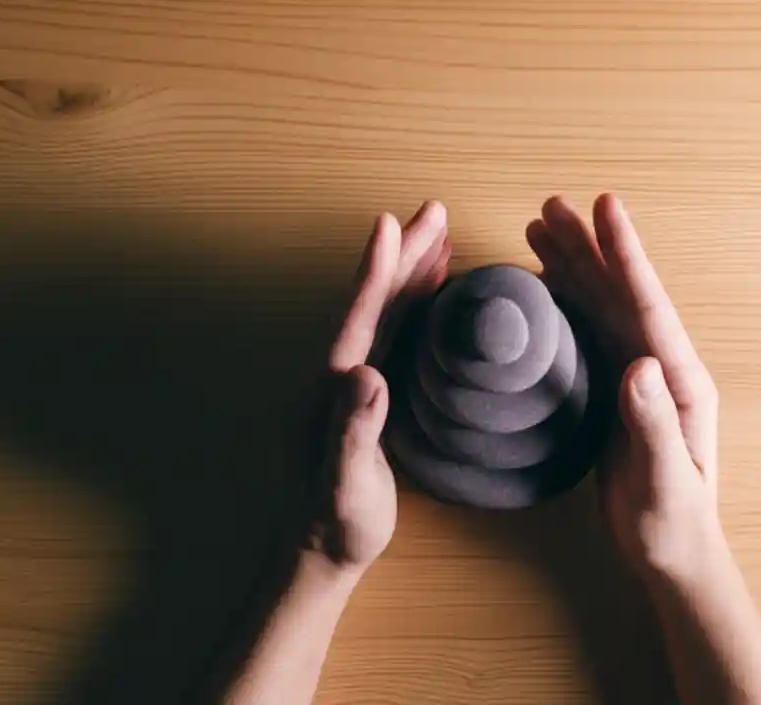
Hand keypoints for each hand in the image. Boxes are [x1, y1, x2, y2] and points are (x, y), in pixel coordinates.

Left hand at [309, 201, 450, 574]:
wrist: (319, 550)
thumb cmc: (334, 522)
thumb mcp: (345, 483)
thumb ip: (353, 430)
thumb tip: (369, 375)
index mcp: (334, 388)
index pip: (359, 318)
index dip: (376, 271)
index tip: (390, 225)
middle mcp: (340, 375)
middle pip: (375, 302)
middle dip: (404, 254)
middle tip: (435, 210)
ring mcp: (353, 384)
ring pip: (386, 313)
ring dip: (411, 272)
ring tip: (440, 236)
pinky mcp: (370, 397)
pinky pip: (395, 337)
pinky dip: (415, 306)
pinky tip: (433, 294)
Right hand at [527, 194, 721, 583]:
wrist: (672, 554)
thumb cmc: (673, 523)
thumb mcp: (664, 480)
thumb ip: (654, 423)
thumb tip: (639, 364)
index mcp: (680, 379)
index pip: (647, 305)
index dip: (625, 255)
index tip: (605, 207)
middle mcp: (659, 368)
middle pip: (619, 294)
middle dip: (587, 247)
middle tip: (549, 206)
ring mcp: (636, 378)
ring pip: (600, 308)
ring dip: (572, 267)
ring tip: (538, 230)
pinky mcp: (614, 394)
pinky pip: (586, 335)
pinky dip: (564, 304)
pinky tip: (543, 285)